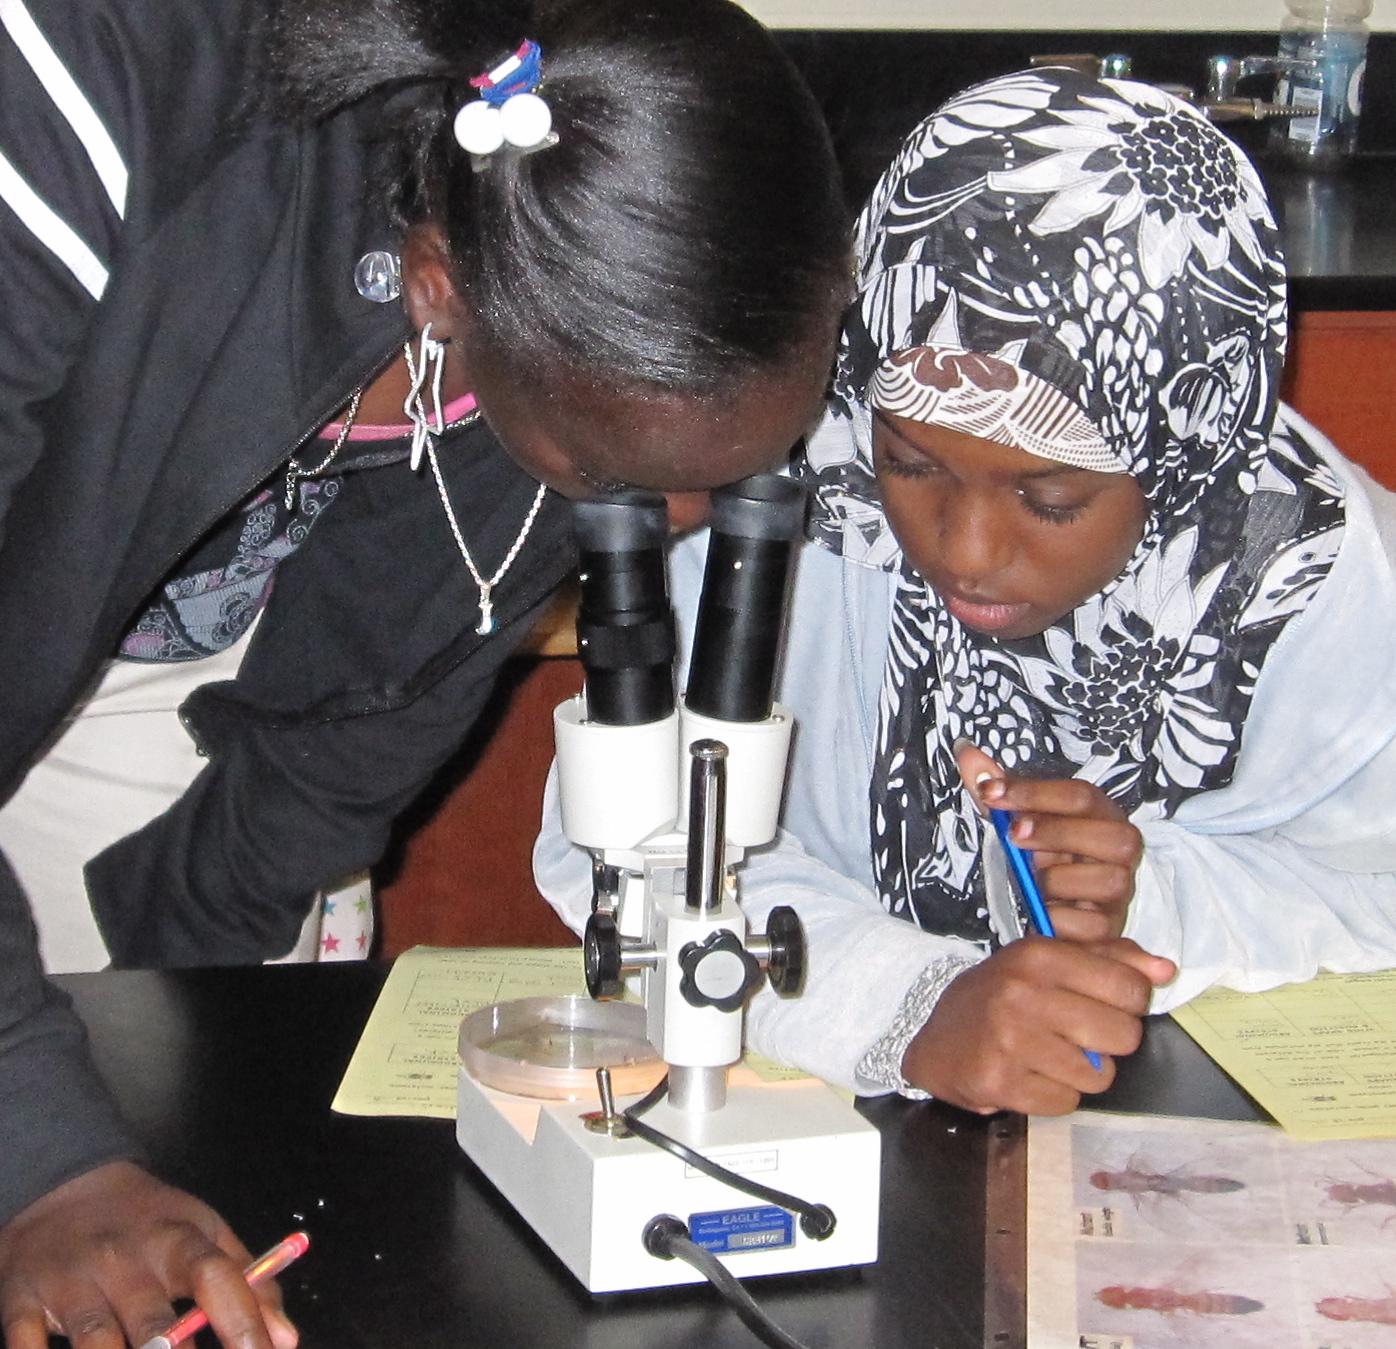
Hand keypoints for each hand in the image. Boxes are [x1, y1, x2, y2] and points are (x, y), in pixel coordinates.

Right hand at [0, 1162, 297, 1348]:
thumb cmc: (151, 1222)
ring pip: (95, 1341)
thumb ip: (250, 1285)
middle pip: (152, 1324)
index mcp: (179, 1241)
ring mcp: (71, 1281)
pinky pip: (27, 1346)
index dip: (244, 1323)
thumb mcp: (207, 1234)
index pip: (218, 1279)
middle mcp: (126, 1260)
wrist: (65, 1184)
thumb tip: (287, 1339)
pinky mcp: (21, 1300)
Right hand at [900, 937, 1175, 1115]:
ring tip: (1053, 1057)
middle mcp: (1023, 993)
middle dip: (1110, 1042)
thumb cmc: (1004, 995)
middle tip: (1080, 1036)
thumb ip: (1111, 960)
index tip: (1106, 1004)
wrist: (938, 1038)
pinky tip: (1033, 1077)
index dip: (1129, 1003)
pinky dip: (1057, 1096)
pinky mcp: (1001, 1082)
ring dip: (1083, 1074)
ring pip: (1099, 1076)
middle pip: (1122, 1035)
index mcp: (1039, 955)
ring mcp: (1010, 1040)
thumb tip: (1167, 970)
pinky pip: (1067, 1103)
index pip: (1128, 987)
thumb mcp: (1049, 963)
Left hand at [956, 743, 1141, 941]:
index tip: (990, 792)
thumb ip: (997, 790)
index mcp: (1101, 818)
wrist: (1051, 911)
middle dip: (1060, 832)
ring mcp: (1118, 893)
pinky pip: (1094, 927)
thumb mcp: (1016, 823)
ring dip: (1058, 879)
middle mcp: (1119, 854)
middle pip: (1118, 836)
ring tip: (1030, 881)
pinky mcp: (1108, 930)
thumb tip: (966, 751)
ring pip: (1111, 882)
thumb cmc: (1040, 859)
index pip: (1082, 795)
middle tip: (1012, 834)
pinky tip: (1040, 910)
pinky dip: (1060, 918)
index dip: (1036, 792)